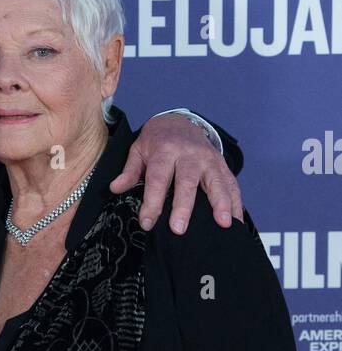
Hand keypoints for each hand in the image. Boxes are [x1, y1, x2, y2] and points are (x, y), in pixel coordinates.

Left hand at [110, 113, 243, 233]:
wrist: (180, 122)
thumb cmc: (157, 142)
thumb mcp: (138, 150)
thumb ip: (129, 171)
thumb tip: (115, 188)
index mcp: (165, 151)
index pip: (157, 179)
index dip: (152, 201)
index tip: (147, 222)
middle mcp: (189, 155)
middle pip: (187, 182)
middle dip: (184, 206)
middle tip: (179, 229)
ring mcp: (209, 160)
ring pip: (216, 183)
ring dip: (221, 204)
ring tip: (223, 225)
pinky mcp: (222, 166)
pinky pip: (231, 184)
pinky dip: (236, 203)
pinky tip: (236, 222)